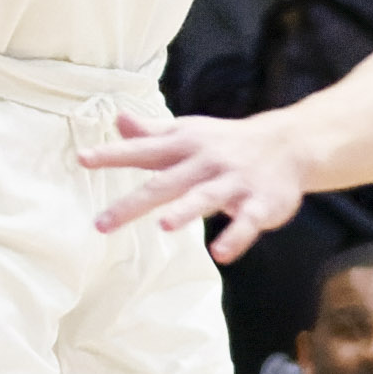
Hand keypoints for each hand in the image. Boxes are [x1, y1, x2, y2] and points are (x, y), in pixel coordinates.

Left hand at [83, 111, 304, 261]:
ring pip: (207, 198)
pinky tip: (221, 253)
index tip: (82, 159)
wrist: (289, 143)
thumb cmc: (226, 142)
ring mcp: (234, 183)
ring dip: (187, 211)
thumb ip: (152, 132)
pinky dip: (235, 237)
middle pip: (165, 184)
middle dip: (133, 204)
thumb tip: (117, 119)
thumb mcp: (188, 132)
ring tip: (165, 226)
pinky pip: (247, 222)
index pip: (144, 150)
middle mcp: (206, 163)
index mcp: (185, 145)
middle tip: (101, 224)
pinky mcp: (260, 204)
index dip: (113, 154)